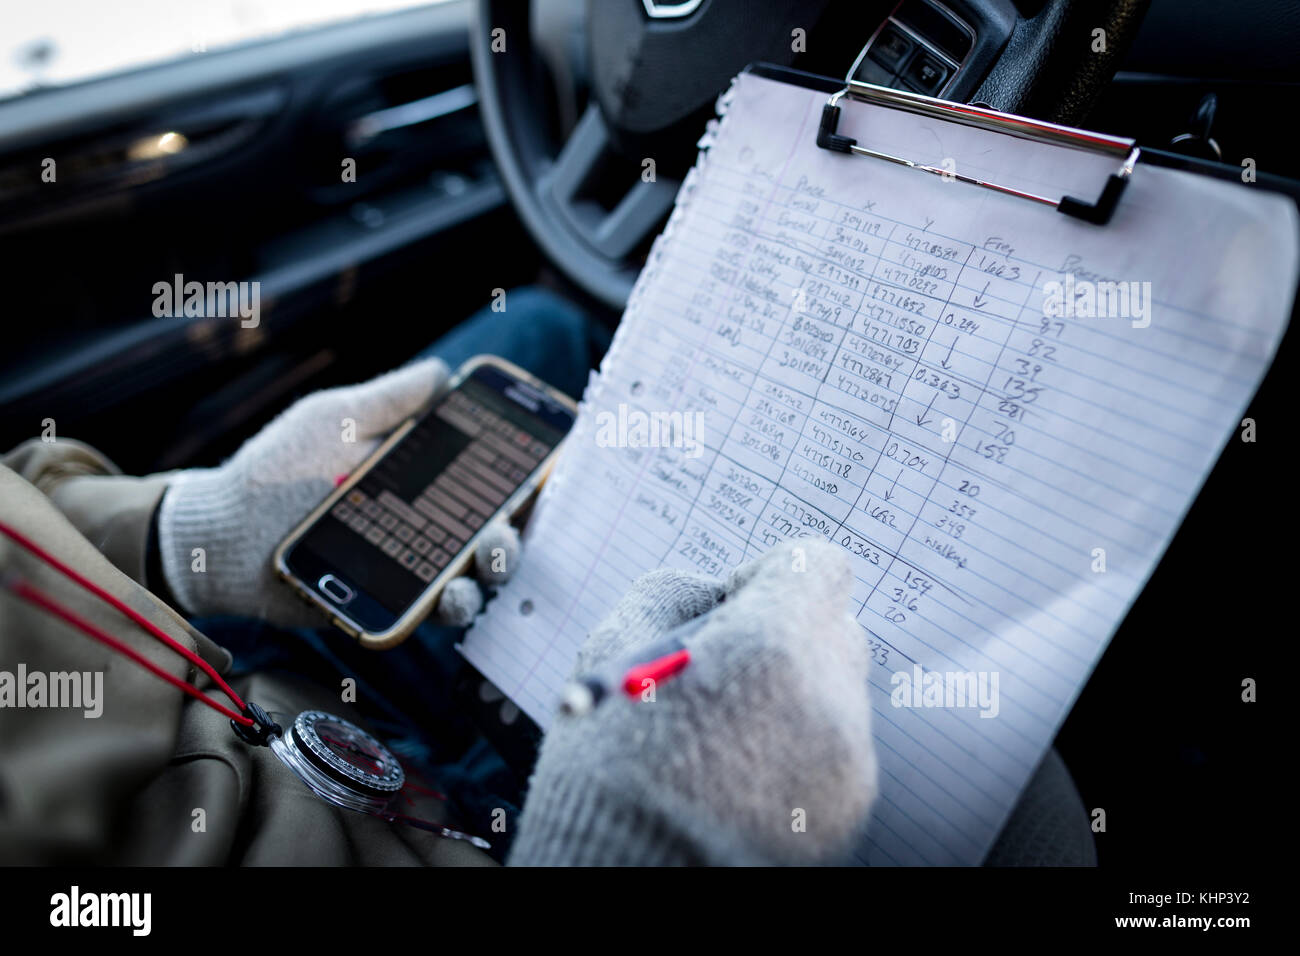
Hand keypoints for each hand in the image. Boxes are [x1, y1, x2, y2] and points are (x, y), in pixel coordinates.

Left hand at [157, 359, 519, 628]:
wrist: (222, 533)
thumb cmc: (277, 468)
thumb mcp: (334, 418)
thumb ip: (390, 398)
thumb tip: (447, 373)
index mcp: (417, 480)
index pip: (483, 480)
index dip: (520, 480)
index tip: (543, 474)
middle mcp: (422, 526)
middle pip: (491, 531)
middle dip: (514, 530)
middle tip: (511, 525)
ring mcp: (408, 569)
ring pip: (472, 575)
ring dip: (492, 568)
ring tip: (488, 557)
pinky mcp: (387, 607)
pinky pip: (432, 612)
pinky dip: (453, 604)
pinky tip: (452, 593)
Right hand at [509, 541, 878, 865]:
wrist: (628, 875)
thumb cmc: (610, 765)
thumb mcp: (618, 645)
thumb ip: (685, 593)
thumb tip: (722, 595)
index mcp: (773, 643)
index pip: (817, 565)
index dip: (769, 575)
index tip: (735, 603)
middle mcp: (827, 695)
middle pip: (833, 628)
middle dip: (784, 637)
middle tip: (724, 670)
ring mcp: (846, 758)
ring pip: (834, 691)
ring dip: (791, 695)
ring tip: (724, 735)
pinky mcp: (848, 807)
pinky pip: (834, 749)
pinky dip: (795, 749)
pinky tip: (741, 774)